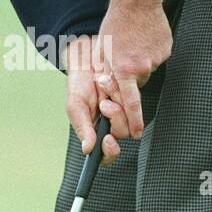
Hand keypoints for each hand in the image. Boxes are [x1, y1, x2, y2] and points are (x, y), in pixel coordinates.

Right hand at [64, 35, 121, 165]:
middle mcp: (110, 124)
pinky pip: (135, 101)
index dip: (109, 151)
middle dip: (114, 116)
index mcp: (95, 131)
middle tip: (104, 103)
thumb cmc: (78, 83)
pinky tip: (113, 84)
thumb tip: (87, 149)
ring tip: (105, 88)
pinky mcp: (131, 99)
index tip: (108, 140)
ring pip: (129, 118)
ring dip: (117, 101)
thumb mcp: (75, 105)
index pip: (106, 153)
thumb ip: (82, 128)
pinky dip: (123, 92)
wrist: (88, 58)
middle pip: (121, 133)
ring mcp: (122, 112)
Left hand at [92, 3, 172, 144]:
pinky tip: (143, 39)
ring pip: (146, 71)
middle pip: (137, 85)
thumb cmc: (115, 26)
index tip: (137, 133)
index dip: (134, 121)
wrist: (137, 1)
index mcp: (123, 70)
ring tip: (132, 44)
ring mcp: (156, 59)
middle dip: (130, 79)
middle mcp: (141, 68)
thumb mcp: (101, 52)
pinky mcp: (166, 50)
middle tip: (124, 58)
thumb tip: (108, 91)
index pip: (130, 104)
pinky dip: (149, 53)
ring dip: (138, 63)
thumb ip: (106, 74)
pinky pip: (156, 59)